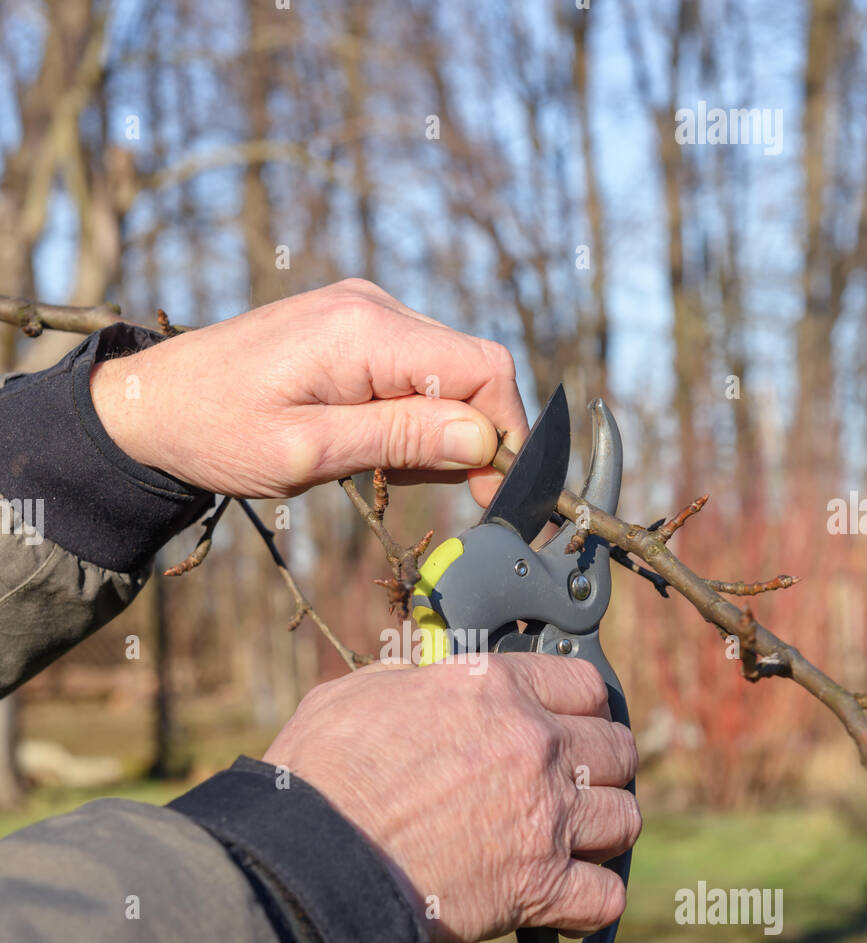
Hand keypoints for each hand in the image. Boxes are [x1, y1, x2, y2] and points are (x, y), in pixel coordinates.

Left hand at [89, 279, 526, 501]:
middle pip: (473, 369)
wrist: (153, 403)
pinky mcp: (354, 326)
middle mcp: (374, 307)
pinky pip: (415, 368)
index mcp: (365, 331)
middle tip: (432, 490)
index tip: (493, 491)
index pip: (483, 368)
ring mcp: (365, 311)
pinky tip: (373, 445)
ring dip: (440, 430)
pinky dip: (414, 414)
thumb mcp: (309, 452)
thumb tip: (483, 440)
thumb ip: (399, 440)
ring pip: (448, 372)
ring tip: (383, 468)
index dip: (506, 432)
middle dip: (473, 437)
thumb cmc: (217, 431)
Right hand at [262, 654, 640, 942]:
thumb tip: (428, 680)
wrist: (309, 860)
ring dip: (602, 832)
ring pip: (624, 820)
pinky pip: (606, 898)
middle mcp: (534, 745)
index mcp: (494, 689)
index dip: (580, 708)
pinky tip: (567, 903)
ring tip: (573, 843)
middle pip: (618, 751)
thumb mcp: (358, 693)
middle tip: (572, 786)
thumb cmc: (318, 775)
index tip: (569, 726)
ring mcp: (545, 818)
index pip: (585, 685)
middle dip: (600, 768)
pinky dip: (591, 904)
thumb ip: (413, 681)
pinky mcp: (539, 888)